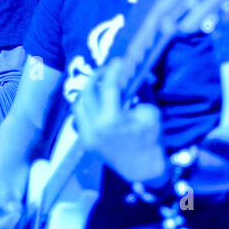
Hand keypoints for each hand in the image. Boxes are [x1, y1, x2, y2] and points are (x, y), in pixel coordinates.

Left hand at [72, 63, 166, 183]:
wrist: (142, 167)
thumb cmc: (150, 139)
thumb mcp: (149, 112)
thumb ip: (138, 93)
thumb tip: (131, 76)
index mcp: (111, 119)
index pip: (108, 86)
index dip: (113, 70)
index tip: (118, 61)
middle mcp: (94, 126)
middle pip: (87, 92)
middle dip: (96, 76)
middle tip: (106, 69)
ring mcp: (86, 135)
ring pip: (78, 104)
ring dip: (87, 91)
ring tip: (98, 84)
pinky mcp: (85, 141)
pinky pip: (79, 117)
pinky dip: (85, 106)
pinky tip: (95, 101)